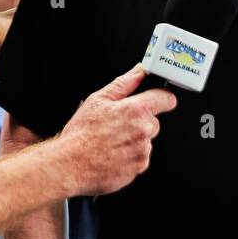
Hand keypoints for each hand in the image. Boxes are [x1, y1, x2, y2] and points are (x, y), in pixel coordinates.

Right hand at [57, 66, 176, 196]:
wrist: (70, 164)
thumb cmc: (81, 133)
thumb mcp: (99, 99)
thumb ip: (125, 83)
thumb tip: (139, 71)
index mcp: (136, 110)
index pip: (167, 99)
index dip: (162, 98)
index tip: (157, 100)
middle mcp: (144, 131)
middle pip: (154, 122)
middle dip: (140, 121)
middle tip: (117, 125)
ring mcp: (143, 151)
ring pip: (146, 141)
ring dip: (134, 140)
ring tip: (111, 141)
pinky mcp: (139, 167)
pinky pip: (140, 158)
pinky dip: (130, 156)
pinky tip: (113, 153)